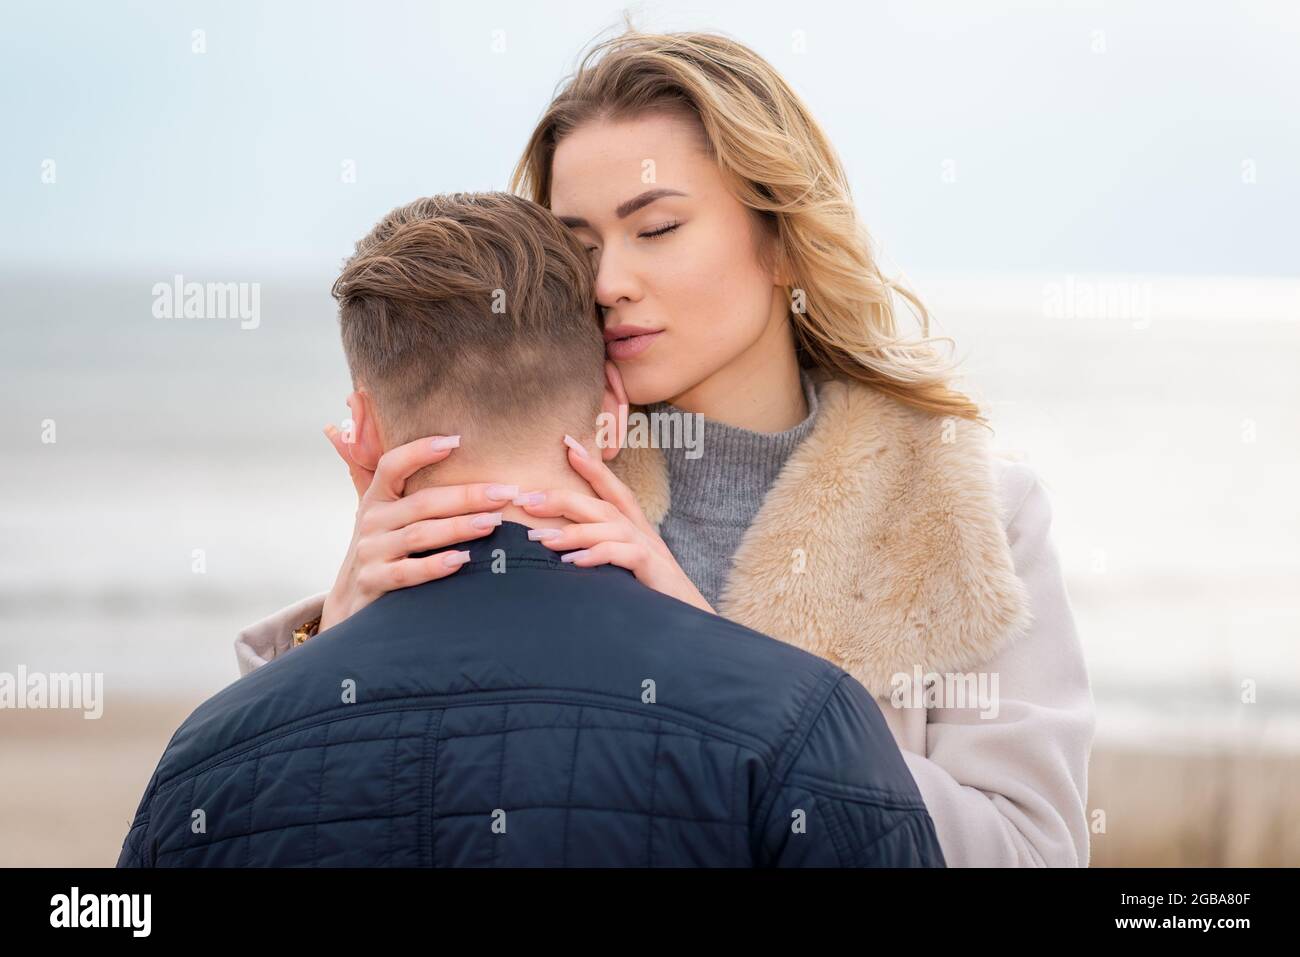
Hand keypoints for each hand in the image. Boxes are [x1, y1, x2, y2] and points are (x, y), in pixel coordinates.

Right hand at [318, 431, 519, 630]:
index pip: (391, 465)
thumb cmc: (383, 550)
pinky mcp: (374, 581)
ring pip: (419, 535)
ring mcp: (370, 552)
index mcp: (376, 498)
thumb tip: (448, 452)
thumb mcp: (386, 517)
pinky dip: (435, 566)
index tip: (456, 441)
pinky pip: (407, 572)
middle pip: (421, 503)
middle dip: (466, 496)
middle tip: (503, 493)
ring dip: (459, 527)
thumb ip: (406, 490)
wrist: (351, 600)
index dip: (419, 451)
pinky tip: (462, 560)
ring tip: (493, 522)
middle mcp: (371, 521)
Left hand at [516, 435, 714, 614]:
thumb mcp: (625, 573)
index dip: (593, 468)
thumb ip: (602, 558)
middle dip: (564, 498)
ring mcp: (651, 551)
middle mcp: (643, 534)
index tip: (567, 445)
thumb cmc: (654, 599)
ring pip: (611, 528)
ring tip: (542, 539)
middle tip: (527, 500)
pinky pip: (625, 555)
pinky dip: (599, 554)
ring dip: (574, 531)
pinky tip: (575, 562)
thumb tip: (562, 553)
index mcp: (636, 530)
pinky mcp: (655, 571)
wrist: (690, 625)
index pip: (613, 491)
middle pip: (603, 505)